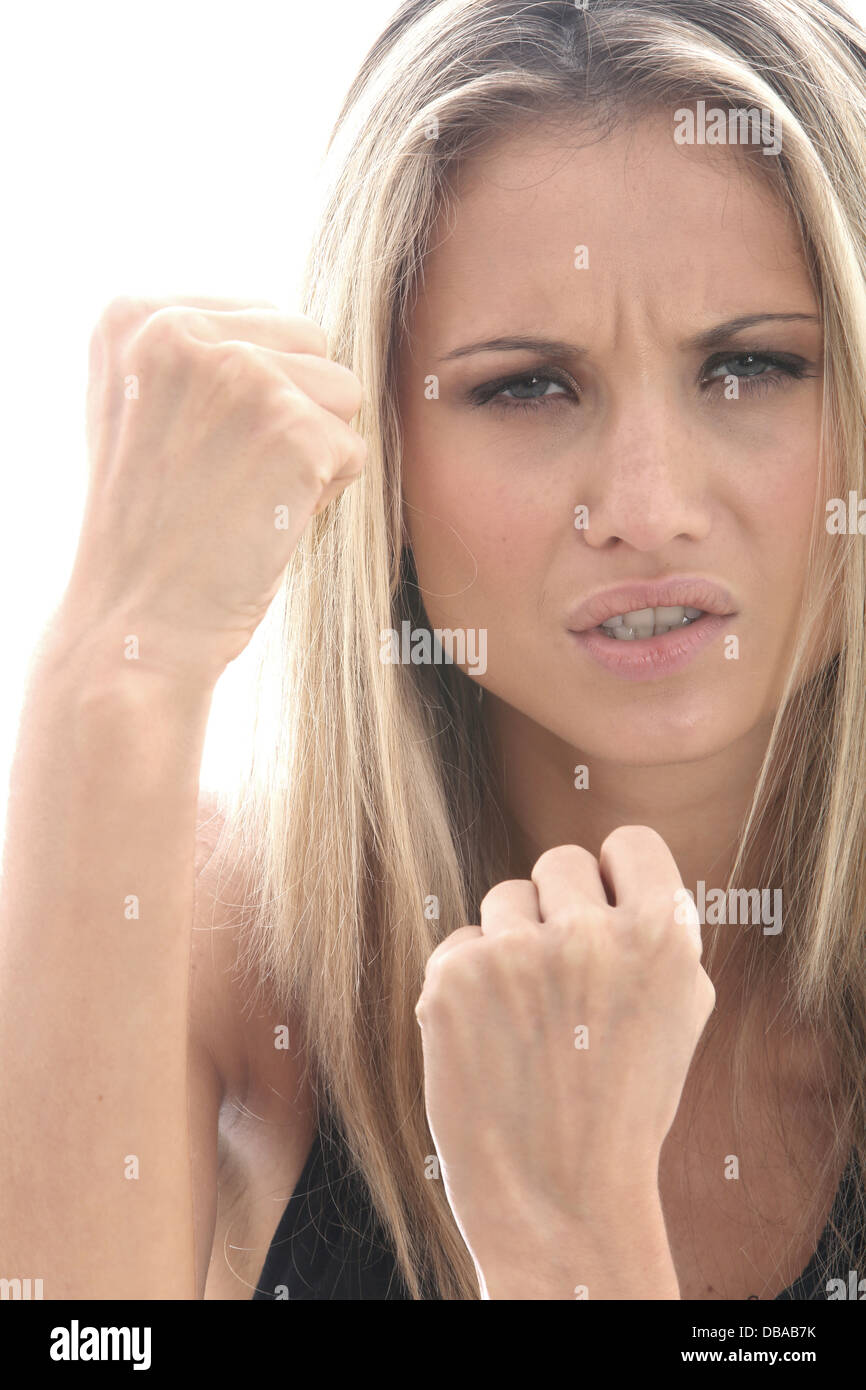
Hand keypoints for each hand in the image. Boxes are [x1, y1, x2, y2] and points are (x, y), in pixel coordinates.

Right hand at [63, 295, 365, 684]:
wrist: (139, 622)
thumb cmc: (151, 532)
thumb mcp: (144, 412)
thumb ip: (201, 359)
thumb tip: (303, 335)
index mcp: (137, 317)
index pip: (262, 323)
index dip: (253, 401)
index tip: (199, 454)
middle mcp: (182, 329)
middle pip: (310, 345)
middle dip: (292, 413)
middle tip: (229, 479)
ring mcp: (241, 375)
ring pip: (342, 393)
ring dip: (312, 452)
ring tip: (246, 498)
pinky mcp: (293, 428)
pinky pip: (354, 450)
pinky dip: (325, 496)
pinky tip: (265, 523)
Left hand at [414, 826, 713, 1276]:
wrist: (558, 1198)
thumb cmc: (622, 1106)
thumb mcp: (678, 1014)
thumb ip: (656, 934)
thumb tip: (617, 870)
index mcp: (662, 936)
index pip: (629, 843)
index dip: (615, 876)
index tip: (604, 912)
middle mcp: (591, 934)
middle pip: (559, 862)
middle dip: (558, 909)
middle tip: (563, 984)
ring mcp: (517, 953)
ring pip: (504, 898)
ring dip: (512, 944)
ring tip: (529, 1022)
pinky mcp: (454, 977)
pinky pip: (460, 942)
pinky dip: (469, 983)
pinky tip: (489, 1039)